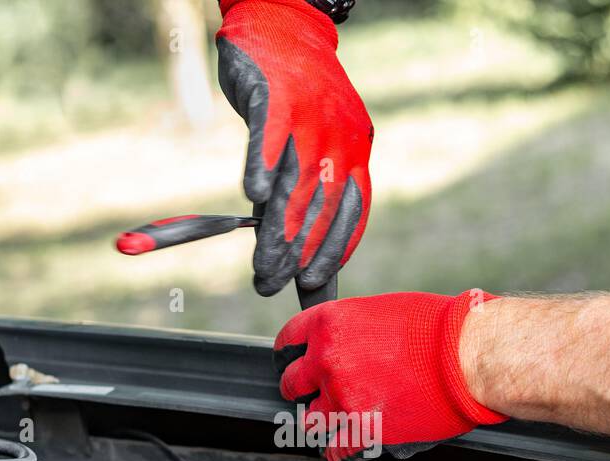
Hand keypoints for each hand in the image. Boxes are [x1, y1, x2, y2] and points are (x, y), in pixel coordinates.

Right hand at [217, 0, 372, 295]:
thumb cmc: (299, 101)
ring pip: (295, 181)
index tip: (311, 281)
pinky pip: (271, 136)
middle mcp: (339, 138)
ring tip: (261, 264)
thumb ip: (313, 197)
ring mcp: (310, 116)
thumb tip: (307, 255)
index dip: (332, 249)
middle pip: (319, 205)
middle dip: (297, 252)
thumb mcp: (320, 146)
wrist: (285, 27)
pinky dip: (263, 165)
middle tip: (272, 284)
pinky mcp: (277, 95)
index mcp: (356, 153)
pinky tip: (254, 196)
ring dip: (277, 228)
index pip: (350, 212)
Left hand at [273, 290, 507, 460]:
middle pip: (291, 384)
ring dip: (323, 421)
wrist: (468, 356)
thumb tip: (349, 342)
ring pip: (311, 421)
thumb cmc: (439, 328)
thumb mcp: (384, 310)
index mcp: (330, 324)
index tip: (294, 364)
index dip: (291, 356)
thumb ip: (354, 329)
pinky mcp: (362, 430)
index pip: (287, 342)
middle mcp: (327, 361)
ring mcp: (342, 398)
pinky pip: (336, 450)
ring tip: (338, 420)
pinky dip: (340, 450)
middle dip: (302, 390)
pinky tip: (348, 445)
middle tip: (317, 394)